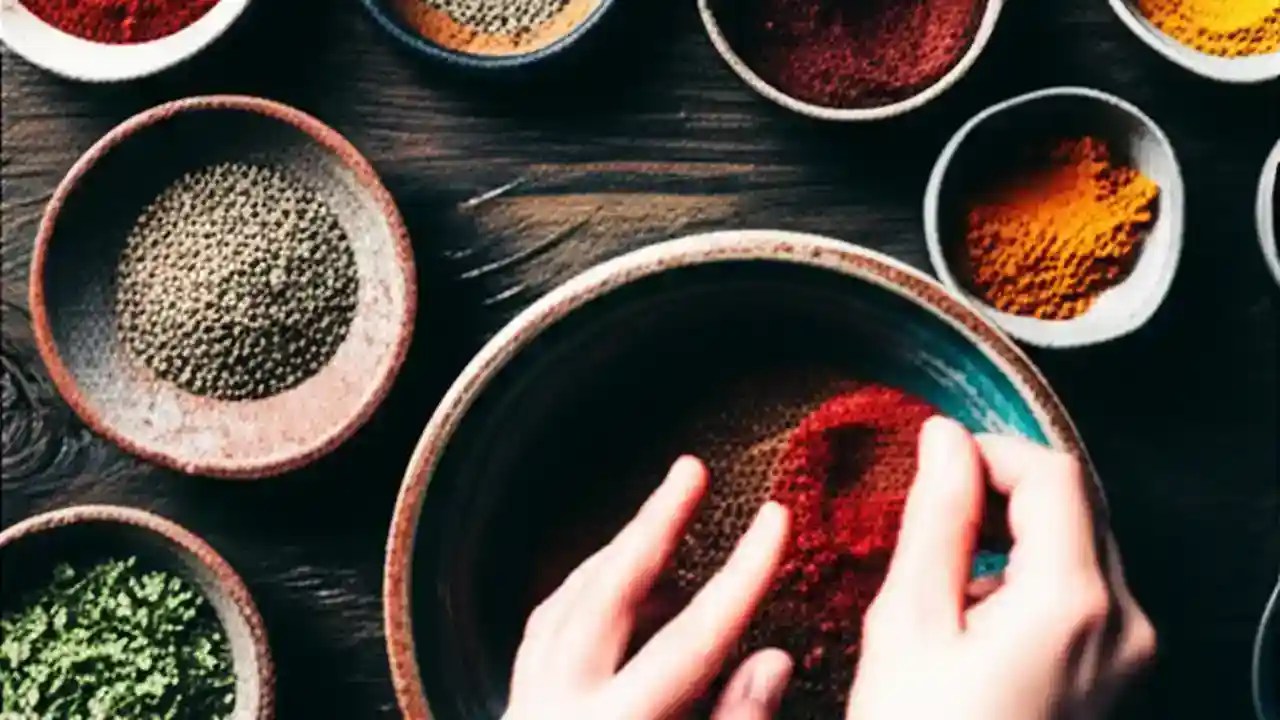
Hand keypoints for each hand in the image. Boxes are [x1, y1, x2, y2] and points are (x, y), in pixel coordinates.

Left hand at [504, 457, 792, 719]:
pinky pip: (544, 633)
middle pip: (609, 591)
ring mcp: (526, 710)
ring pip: (567, 605)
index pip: (691, 639)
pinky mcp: (514, 713)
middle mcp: (557, 712)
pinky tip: (613, 589)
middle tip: (690, 469)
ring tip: (663, 524)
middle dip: (655, 523)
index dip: (741, 575)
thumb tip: (771, 660)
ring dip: (618, 558)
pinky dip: (583, 597)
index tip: (776, 519)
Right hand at [847, 417, 1155, 719]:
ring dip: (1016, 538)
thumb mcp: (908, 624)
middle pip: (1075, 506)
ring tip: (947, 582)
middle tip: (934, 515)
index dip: (988, 451)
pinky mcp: (1121, 678)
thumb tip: (943, 441)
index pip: (1051, 472)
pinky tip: (976, 624)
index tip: (935, 464)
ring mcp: (1130, 656)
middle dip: (1002, 493)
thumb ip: (934, 520)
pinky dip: (1033, 583)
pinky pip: (1085, 598)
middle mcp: (1124, 624)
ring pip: (1080, 548)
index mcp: (1071, 602)